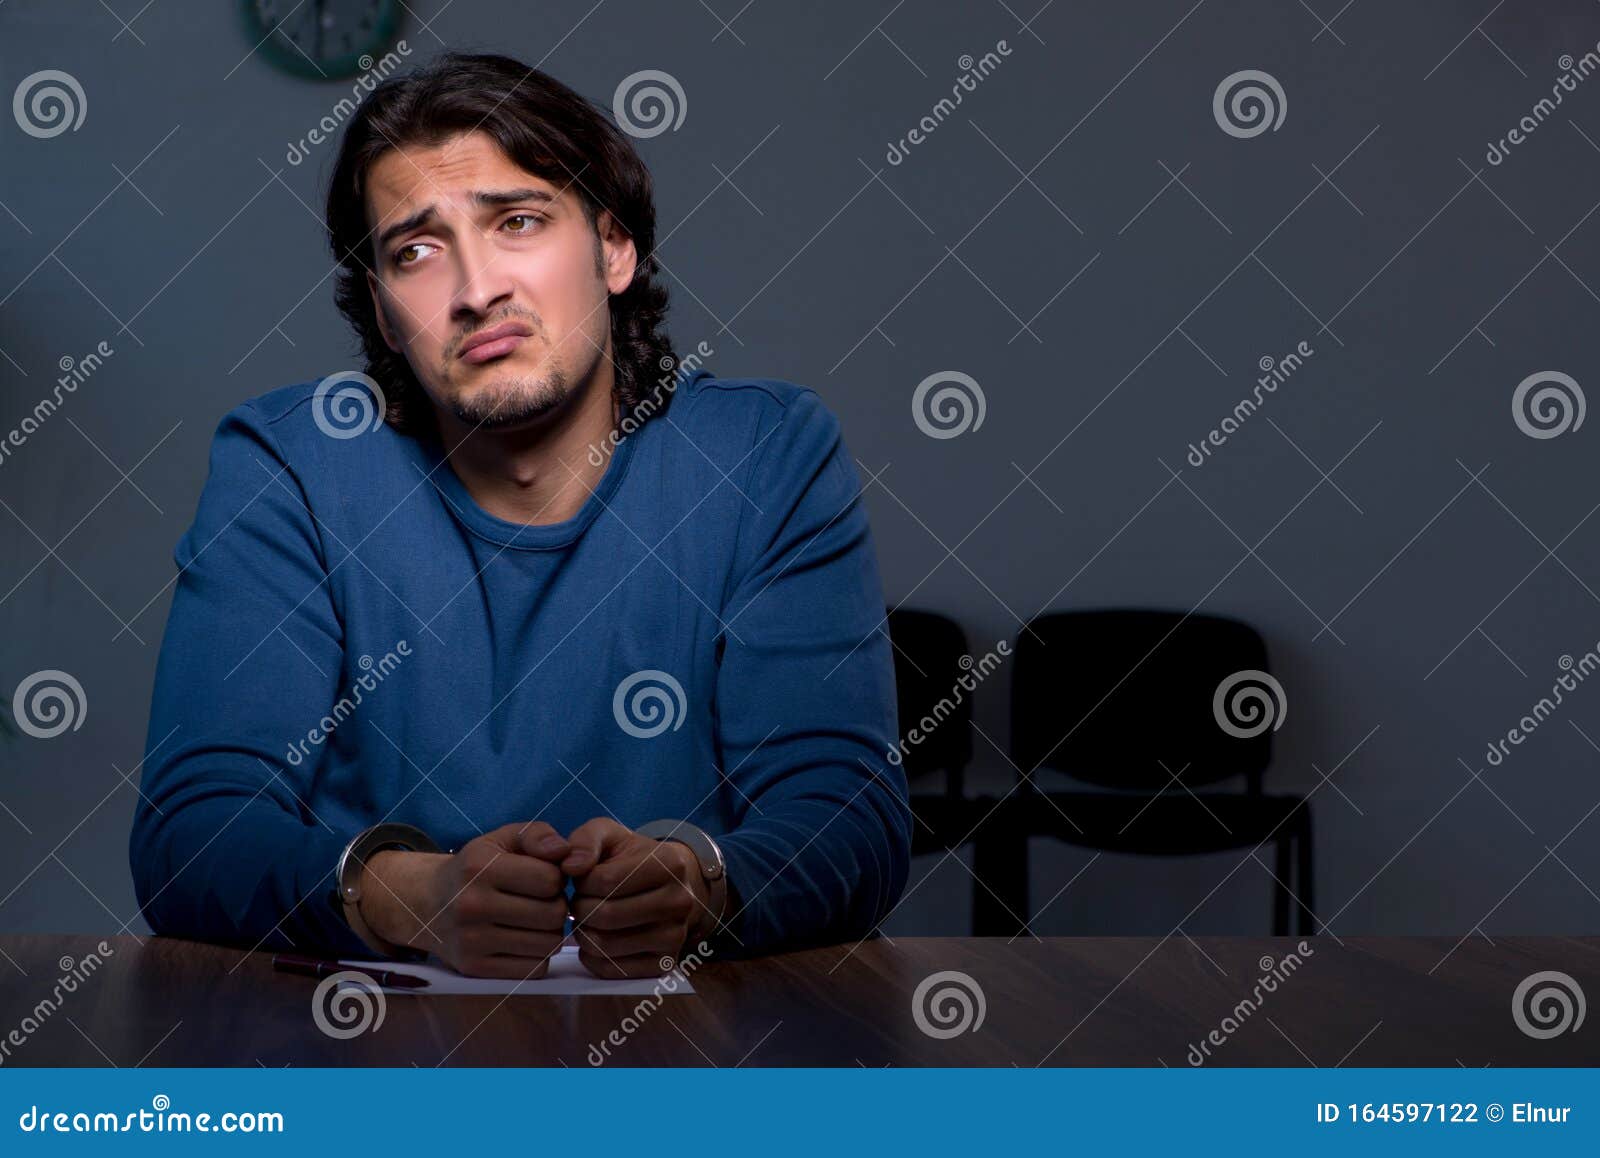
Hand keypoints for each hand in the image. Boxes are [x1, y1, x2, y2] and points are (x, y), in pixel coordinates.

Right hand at [361, 821, 570, 978]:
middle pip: (553, 914)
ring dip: (551, 933)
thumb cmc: (477, 868)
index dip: (557, 878)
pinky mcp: (474, 968)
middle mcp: (472, 905)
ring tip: (535, 920)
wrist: (428, 903)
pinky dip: (538, 956)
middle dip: (557, 906)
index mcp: (481, 868)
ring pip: (548, 945)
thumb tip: (566, 851)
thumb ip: (538, 834)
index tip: (545, 878)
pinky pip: (534, 969)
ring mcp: (471, 940)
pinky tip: (524, 940)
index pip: (550, 880)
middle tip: (544, 901)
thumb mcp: (501, 839)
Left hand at [560, 818, 719, 978]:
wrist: (665, 884)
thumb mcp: (609, 834)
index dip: (582, 882)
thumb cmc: (630, 857)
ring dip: (583, 932)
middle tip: (580, 901)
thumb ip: (585, 840)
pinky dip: (592, 957)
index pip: (605, 881)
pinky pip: (613, 970)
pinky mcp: (664, 964)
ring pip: (606, 945)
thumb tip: (570, 866)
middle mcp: (680, 902)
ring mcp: (675, 936)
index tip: (584, 879)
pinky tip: (596, 937)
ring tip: (587, 917)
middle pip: (605, 916)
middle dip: (580, 908)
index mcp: (669, 864)